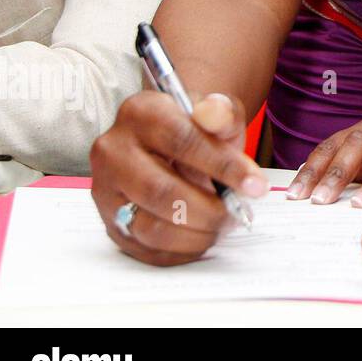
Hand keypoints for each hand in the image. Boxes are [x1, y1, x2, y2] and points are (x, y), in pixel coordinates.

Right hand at [89, 90, 268, 265]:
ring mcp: (106, 190)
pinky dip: (181, 250)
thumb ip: (221, 112)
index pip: (182, 141)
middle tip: (237, 213)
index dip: (223, 167)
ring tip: (222, 225)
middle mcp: (113, 151)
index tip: (255, 186)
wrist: (169, 141)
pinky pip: (144, 248)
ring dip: (196, 234)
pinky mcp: (109, 222)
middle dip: (210, 209)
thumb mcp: (216, 110)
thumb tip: (215, 115)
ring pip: (150, 226)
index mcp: (141, 112)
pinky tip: (203, 236)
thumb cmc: (195, 127)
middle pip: (161, 191)